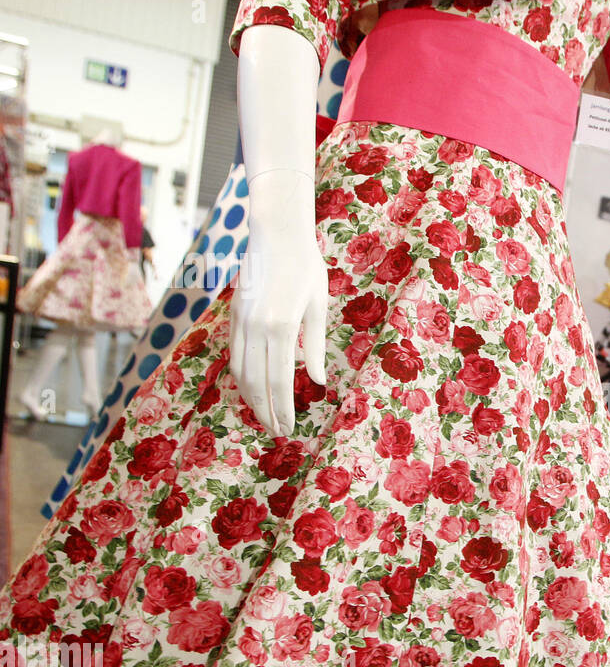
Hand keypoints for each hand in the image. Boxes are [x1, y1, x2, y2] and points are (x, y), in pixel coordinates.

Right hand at [229, 175, 327, 437]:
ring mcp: (240, 322)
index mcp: (282, 328)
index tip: (288, 429)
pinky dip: (242, 377)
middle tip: (276, 432)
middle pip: (255, 383)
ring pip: (240, 372)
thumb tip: (319, 382)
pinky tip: (252, 390)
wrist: (275, 234)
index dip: (283, 409)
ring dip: (251, 399)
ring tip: (264, 417)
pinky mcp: (233, 316)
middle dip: (265, 412)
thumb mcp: (318, 308)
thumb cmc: (306, 269)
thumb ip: (316, 348)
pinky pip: (234, 355)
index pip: (280, 381)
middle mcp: (256, 328)